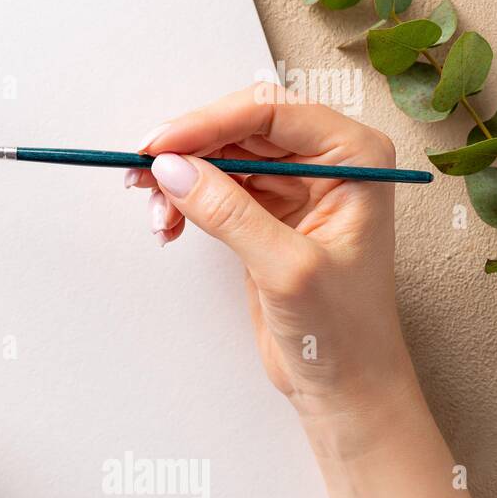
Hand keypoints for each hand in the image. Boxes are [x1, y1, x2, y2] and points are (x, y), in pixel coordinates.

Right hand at [127, 82, 423, 451]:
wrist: (345, 385)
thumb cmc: (344, 331)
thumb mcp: (286, 268)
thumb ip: (229, 213)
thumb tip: (172, 169)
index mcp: (354, 158)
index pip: (272, 112)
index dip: (209, 122)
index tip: (160, 145)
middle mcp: (326, 162)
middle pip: (239, 128)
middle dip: (187, 151)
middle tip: (141, 174)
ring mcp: (293, 186)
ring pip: (218, 157)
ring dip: (178, 179)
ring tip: (156, 216)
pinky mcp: (264, 213)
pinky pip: (212, 188)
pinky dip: (182, 201)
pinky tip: (167, 225)